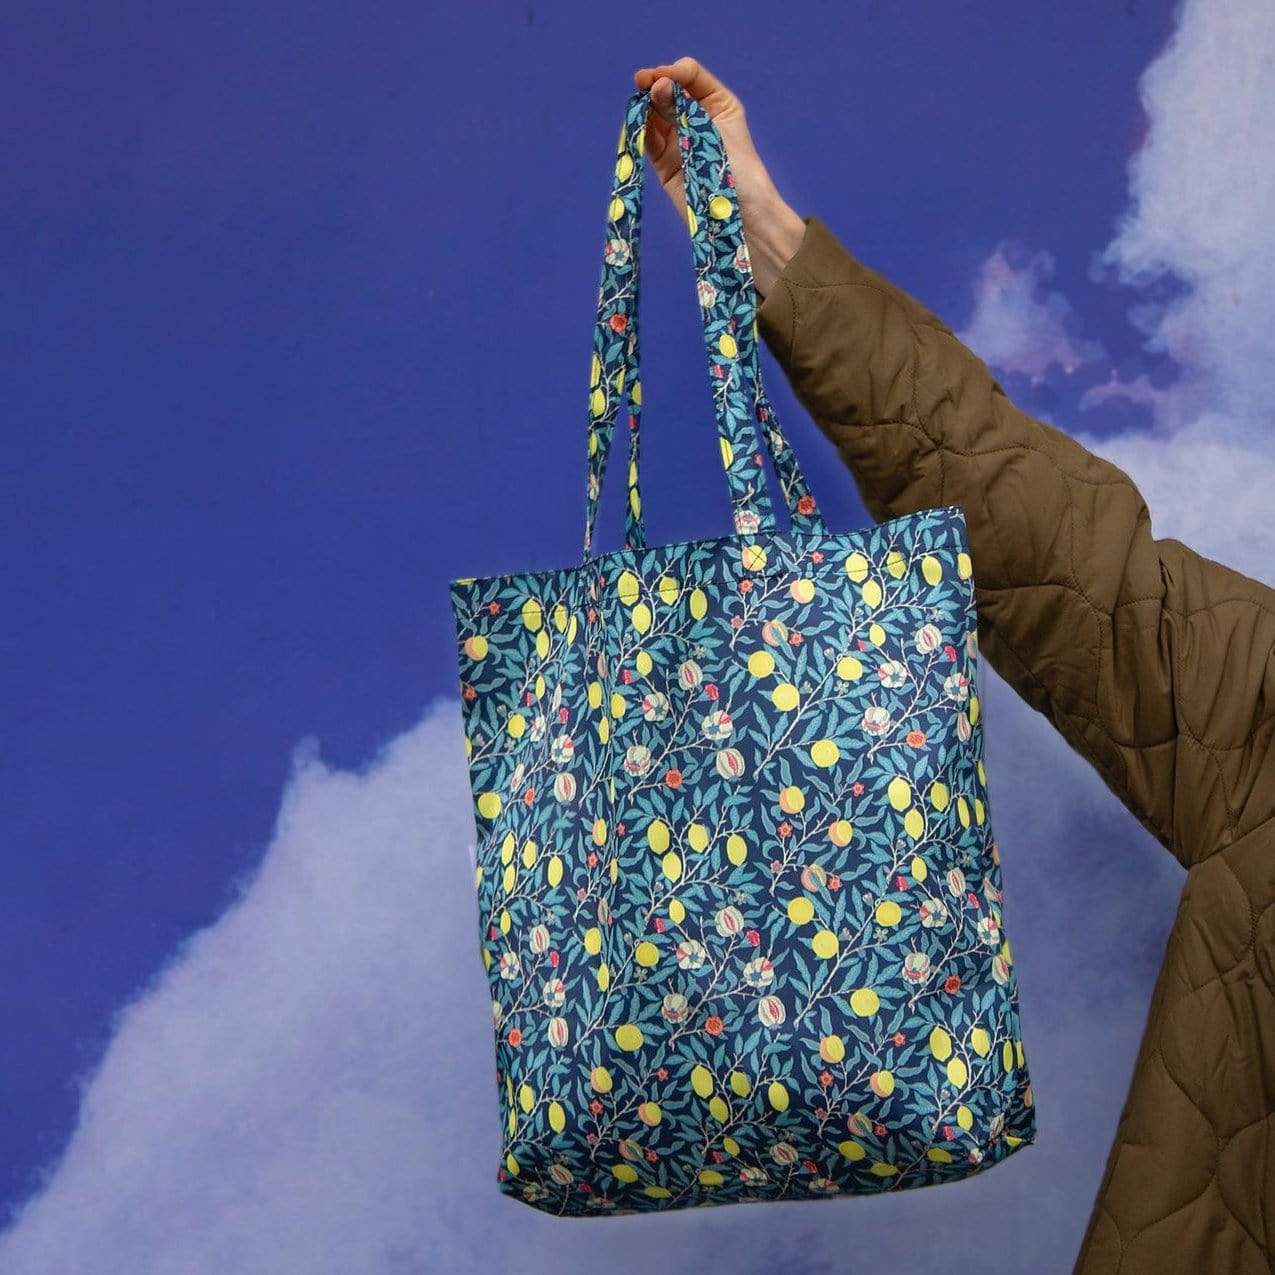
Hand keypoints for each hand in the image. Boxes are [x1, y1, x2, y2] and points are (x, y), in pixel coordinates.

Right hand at [633, 57, 805, 298]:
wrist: (742, 221)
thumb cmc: (741, 175)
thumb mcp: (715, 134)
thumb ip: (685, 110)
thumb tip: (657, 86)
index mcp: (717, 104)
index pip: (690, 76)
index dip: (674, 72)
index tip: (662, 77)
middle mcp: (696, 119)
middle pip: (669, 92)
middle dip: (655, 85)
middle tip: (642, 83)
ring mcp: (678, 141)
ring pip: (655, 115)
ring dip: (645, 107)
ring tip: (640, 103)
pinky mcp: (665, 164)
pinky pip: (648, 141)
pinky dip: (640, 131)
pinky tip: (637, 122)